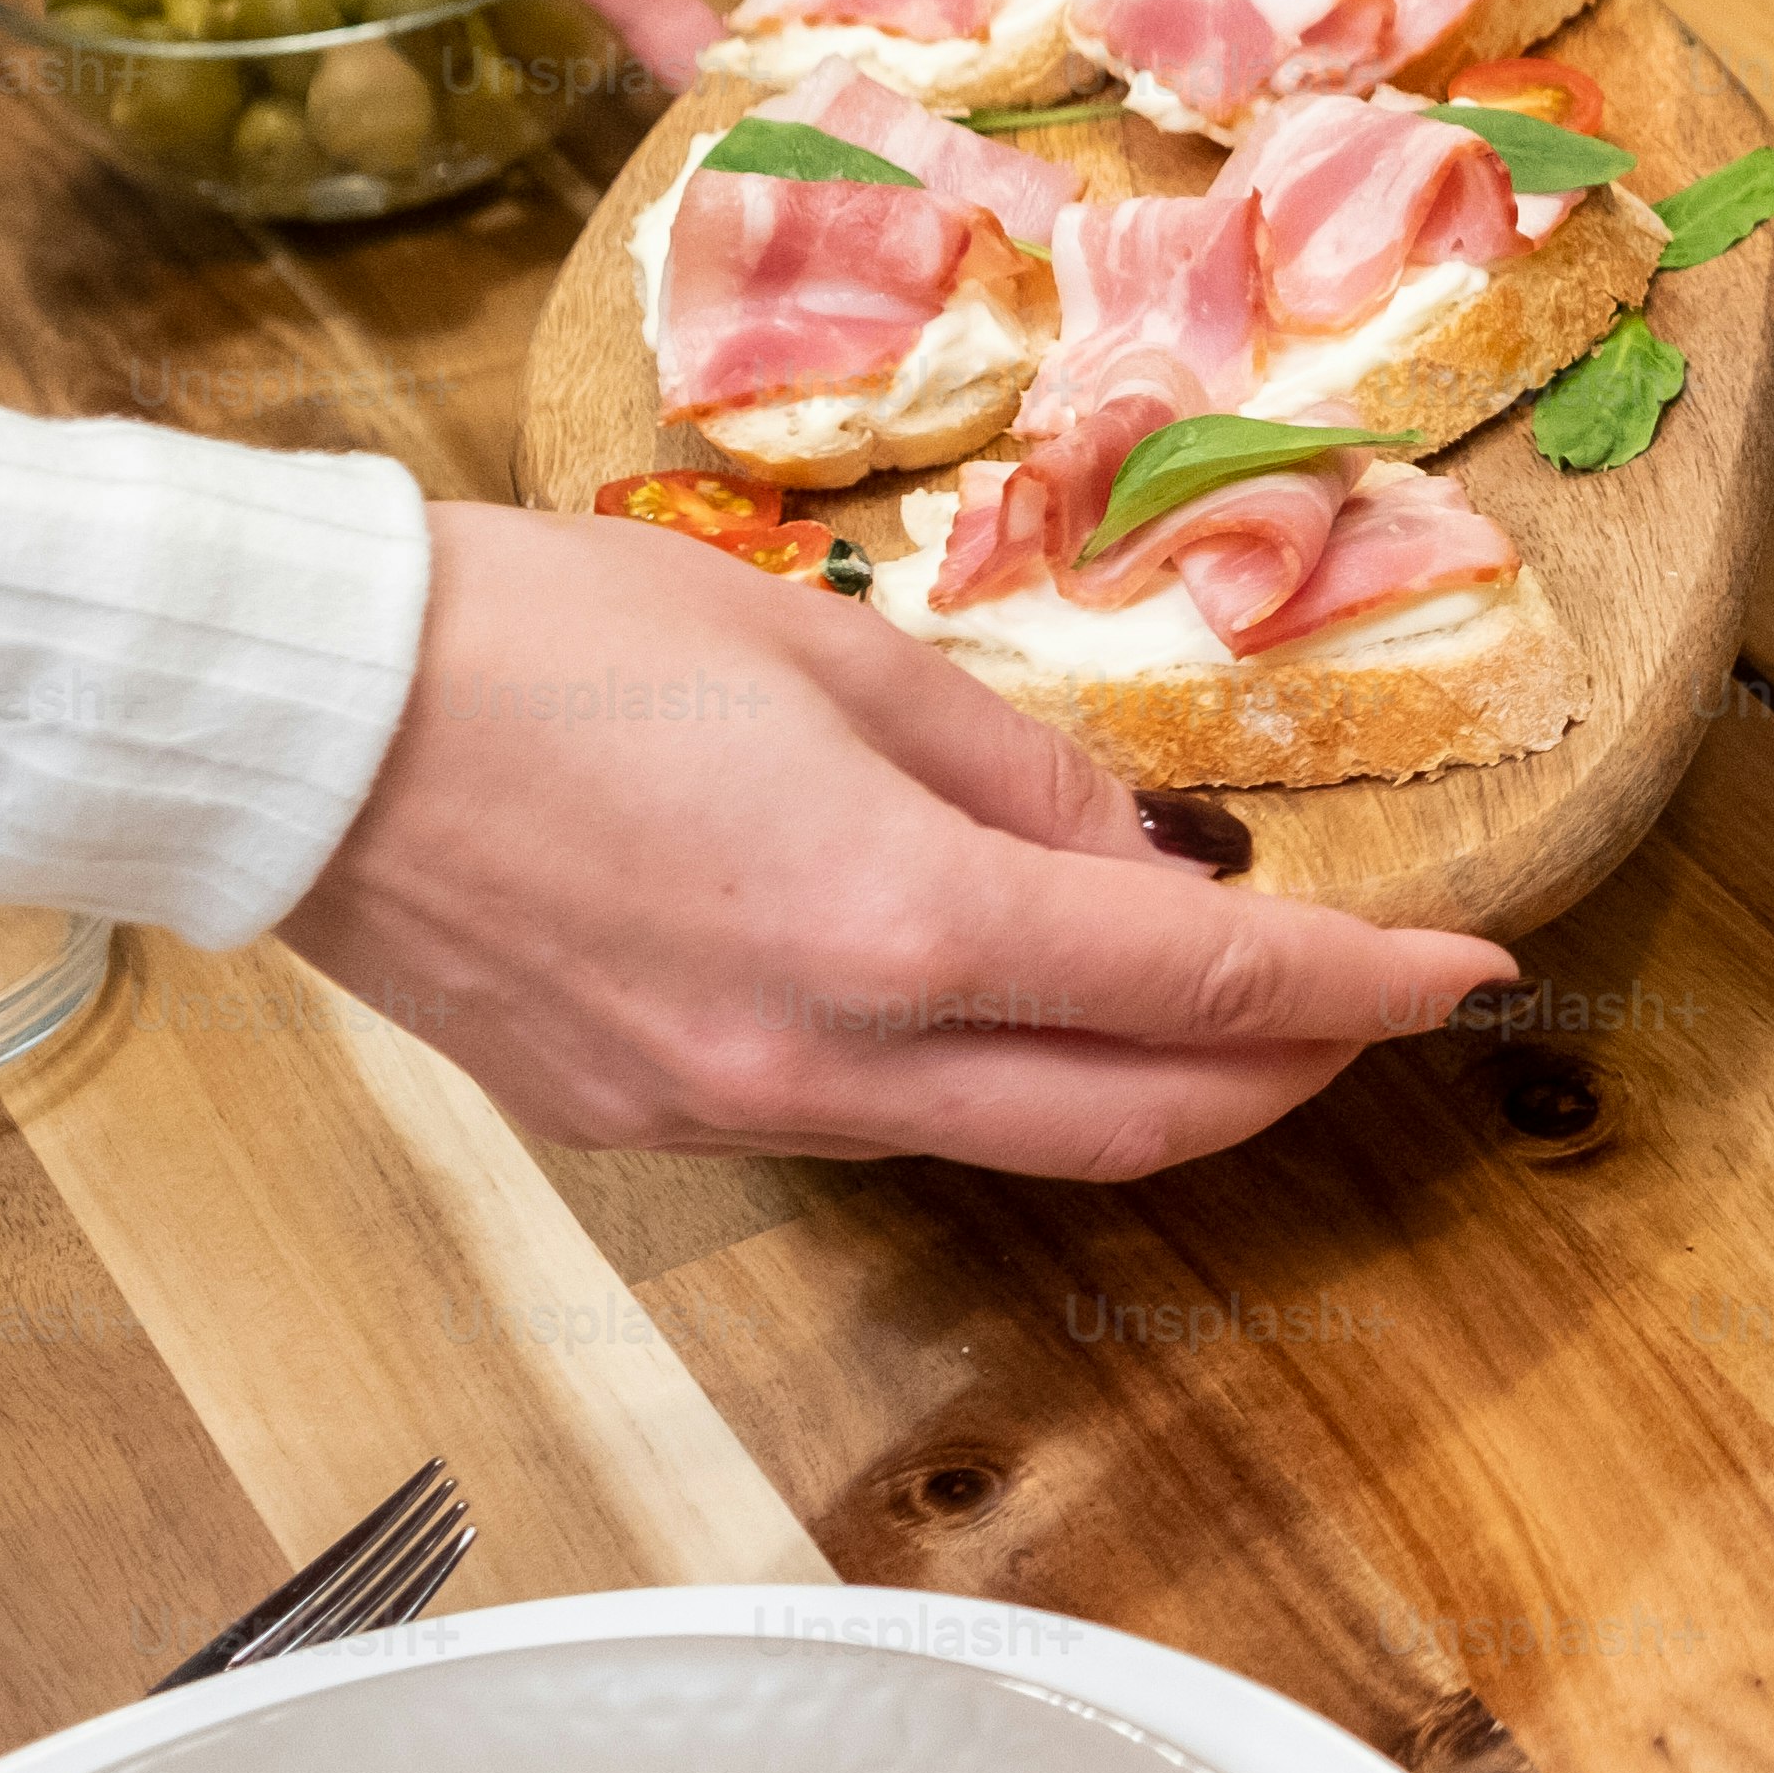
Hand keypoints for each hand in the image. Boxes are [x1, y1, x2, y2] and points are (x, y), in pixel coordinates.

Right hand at [285, 503, 1507, 1174]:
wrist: (307, 723)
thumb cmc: (558, 638)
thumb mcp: (838, 659)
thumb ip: (1017, 777)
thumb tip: (1148, 860)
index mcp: (894, 922)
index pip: (1202, 985)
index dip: (1359, 989)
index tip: (1466, 974)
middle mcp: (826, 1056)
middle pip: (1129, 1122)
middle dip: (1282, 1077)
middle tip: (1369, 1007)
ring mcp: (732, 1111)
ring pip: (1002, 1134)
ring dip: (1131, 1075)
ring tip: (1205, 981)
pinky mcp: (653, 1121)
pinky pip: (872, 1119)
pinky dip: (979, 1068)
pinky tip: (994, 984)